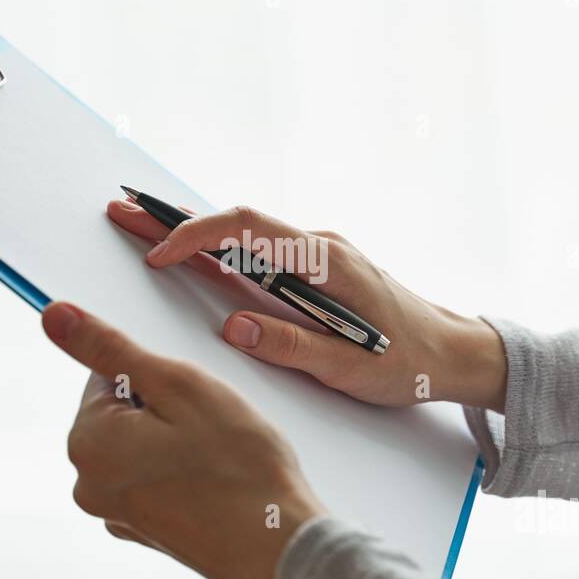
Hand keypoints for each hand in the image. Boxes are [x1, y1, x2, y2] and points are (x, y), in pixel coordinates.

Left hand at [41, 301, 327, 578]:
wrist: (279, 546)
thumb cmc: (239, 468)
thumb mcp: (177, 385)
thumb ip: (109, 348)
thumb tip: (54, 316)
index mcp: (87, 442)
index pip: (107, 375)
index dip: (158, 378)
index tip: (190, 401)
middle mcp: (89, 484)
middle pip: (122, 413)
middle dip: (165, 409)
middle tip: (208, 429)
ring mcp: (115, 514)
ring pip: (141, 446)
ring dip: (176, 441)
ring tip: (216, 458)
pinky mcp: (144, 531)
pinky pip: (155, 480)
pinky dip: (182, 474)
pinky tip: (215, 483)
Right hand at [107, 200, 507, 410]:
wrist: (454, 352)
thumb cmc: (409, 362)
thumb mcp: (349, 365)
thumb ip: (290, 344)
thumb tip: (232, 326)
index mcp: (326, 262)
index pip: (248, 230)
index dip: (196, 238)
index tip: (158, 256)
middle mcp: (320, 247)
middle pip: (237, 221)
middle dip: (178, 219)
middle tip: (124, 212)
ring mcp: (319, 255)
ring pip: (246, 234)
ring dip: (195, 231)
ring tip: (143, 229)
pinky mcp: (317, 269)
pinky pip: (260, 250)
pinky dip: (220, 247)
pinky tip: (193, 253)